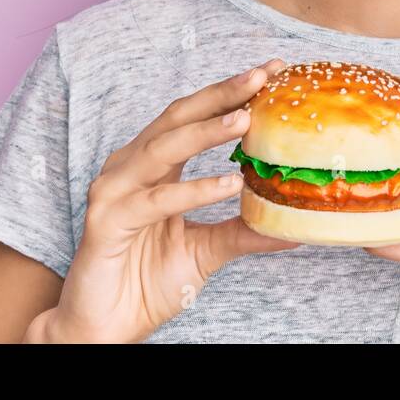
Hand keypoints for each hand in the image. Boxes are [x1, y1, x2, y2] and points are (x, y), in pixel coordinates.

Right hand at [25, 59, 301, 342]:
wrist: (104, 327)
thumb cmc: (147, 282)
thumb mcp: (208, 250)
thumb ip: (245, 230)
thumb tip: (295, 223)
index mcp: (153, 166)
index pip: (194, 117)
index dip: (229, 93)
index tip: (272, 71)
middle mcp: (130, 169)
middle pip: (177, 117)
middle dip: (220, 95)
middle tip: (260, 77)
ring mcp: (114, 192)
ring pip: (163, 149)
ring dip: (205, 131)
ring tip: (245, 119)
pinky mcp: (105, 222)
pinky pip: (155, 201)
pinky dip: (193, 191)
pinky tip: (227, 184)